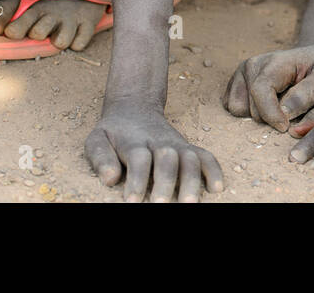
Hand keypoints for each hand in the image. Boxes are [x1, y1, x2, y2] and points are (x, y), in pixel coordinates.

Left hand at [85, 100, 223, 201]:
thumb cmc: (113, 133)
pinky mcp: (188, 148)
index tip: (131, 202)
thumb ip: (100, 157)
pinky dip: (214, 170)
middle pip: (167, 160)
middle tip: (161, 205)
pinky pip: (206, 157)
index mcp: (134, 142)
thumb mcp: (97, 139)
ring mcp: (177, 145)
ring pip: (190, 159)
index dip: (136, 181)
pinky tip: (216, 188)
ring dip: (192, 181)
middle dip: (166, 183)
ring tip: (190, 203)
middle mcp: (159, 142)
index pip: (138, 160)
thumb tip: (109, 179)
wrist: (135, 108)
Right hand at [224, 43, 313, 131]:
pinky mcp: (236, 85)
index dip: (271, 114)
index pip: (260, 91)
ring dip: (260, 115)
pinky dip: (249, 113)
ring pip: (239, 110)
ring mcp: (241, 75)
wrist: (312, 59)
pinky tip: (267, 104)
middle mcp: (251, 66)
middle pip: (252, 108)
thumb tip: (284, 112)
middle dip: (271, 117)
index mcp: (273, 62)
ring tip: (279, 104)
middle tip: (291, 109)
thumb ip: (306, 96)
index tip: (285, 127)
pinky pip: (233, 109)